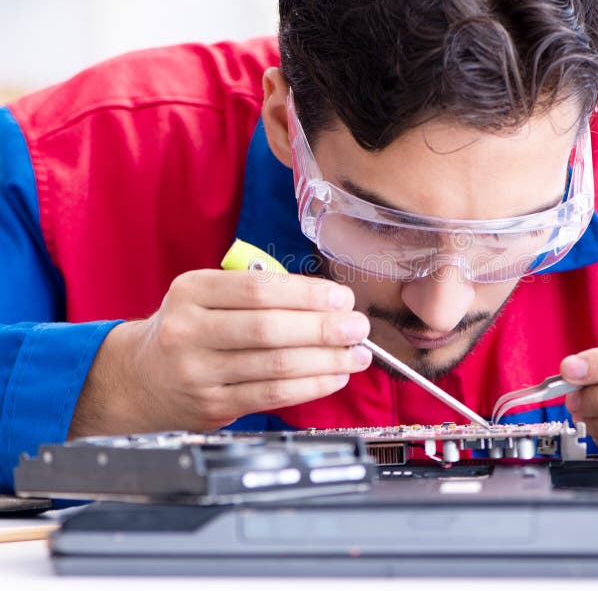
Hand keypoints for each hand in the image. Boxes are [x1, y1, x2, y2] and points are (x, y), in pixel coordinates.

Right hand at [69, 269, 370, 436]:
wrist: (140, 378)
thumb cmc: (189, 329)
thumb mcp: (207, 296)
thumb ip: (259, 294)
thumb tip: (328, 303)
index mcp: (191, 292)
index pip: (259, 289)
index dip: (307, 294)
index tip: (342, 297)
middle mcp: (188, 331)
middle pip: (269, 329)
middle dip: (323, 328)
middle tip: (358, 327)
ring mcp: (197, 373)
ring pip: (275, 366)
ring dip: (326, 360)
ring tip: (357, 354)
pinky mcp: (211, 406)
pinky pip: (272, 396)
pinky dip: (311, 386)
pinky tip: (334, 376)